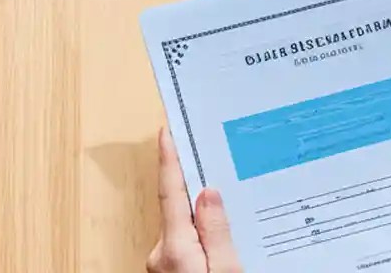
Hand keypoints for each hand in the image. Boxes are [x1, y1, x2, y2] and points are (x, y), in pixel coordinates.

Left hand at [147, 128, 243, 272]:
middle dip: (192, 182)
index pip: (171, 193)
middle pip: (178, 208)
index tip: (166, 132)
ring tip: (223, 190)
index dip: (169, 160)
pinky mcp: (171, 271)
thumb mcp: (227, 271)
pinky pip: (185, 241)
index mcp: (175, 248)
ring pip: (183, 225)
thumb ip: (217, 233)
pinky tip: (218, 228)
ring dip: (199, 210)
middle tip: (207, 152)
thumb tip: (208, 194)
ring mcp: (164, 264)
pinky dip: (199, 230)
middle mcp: (163, 253)